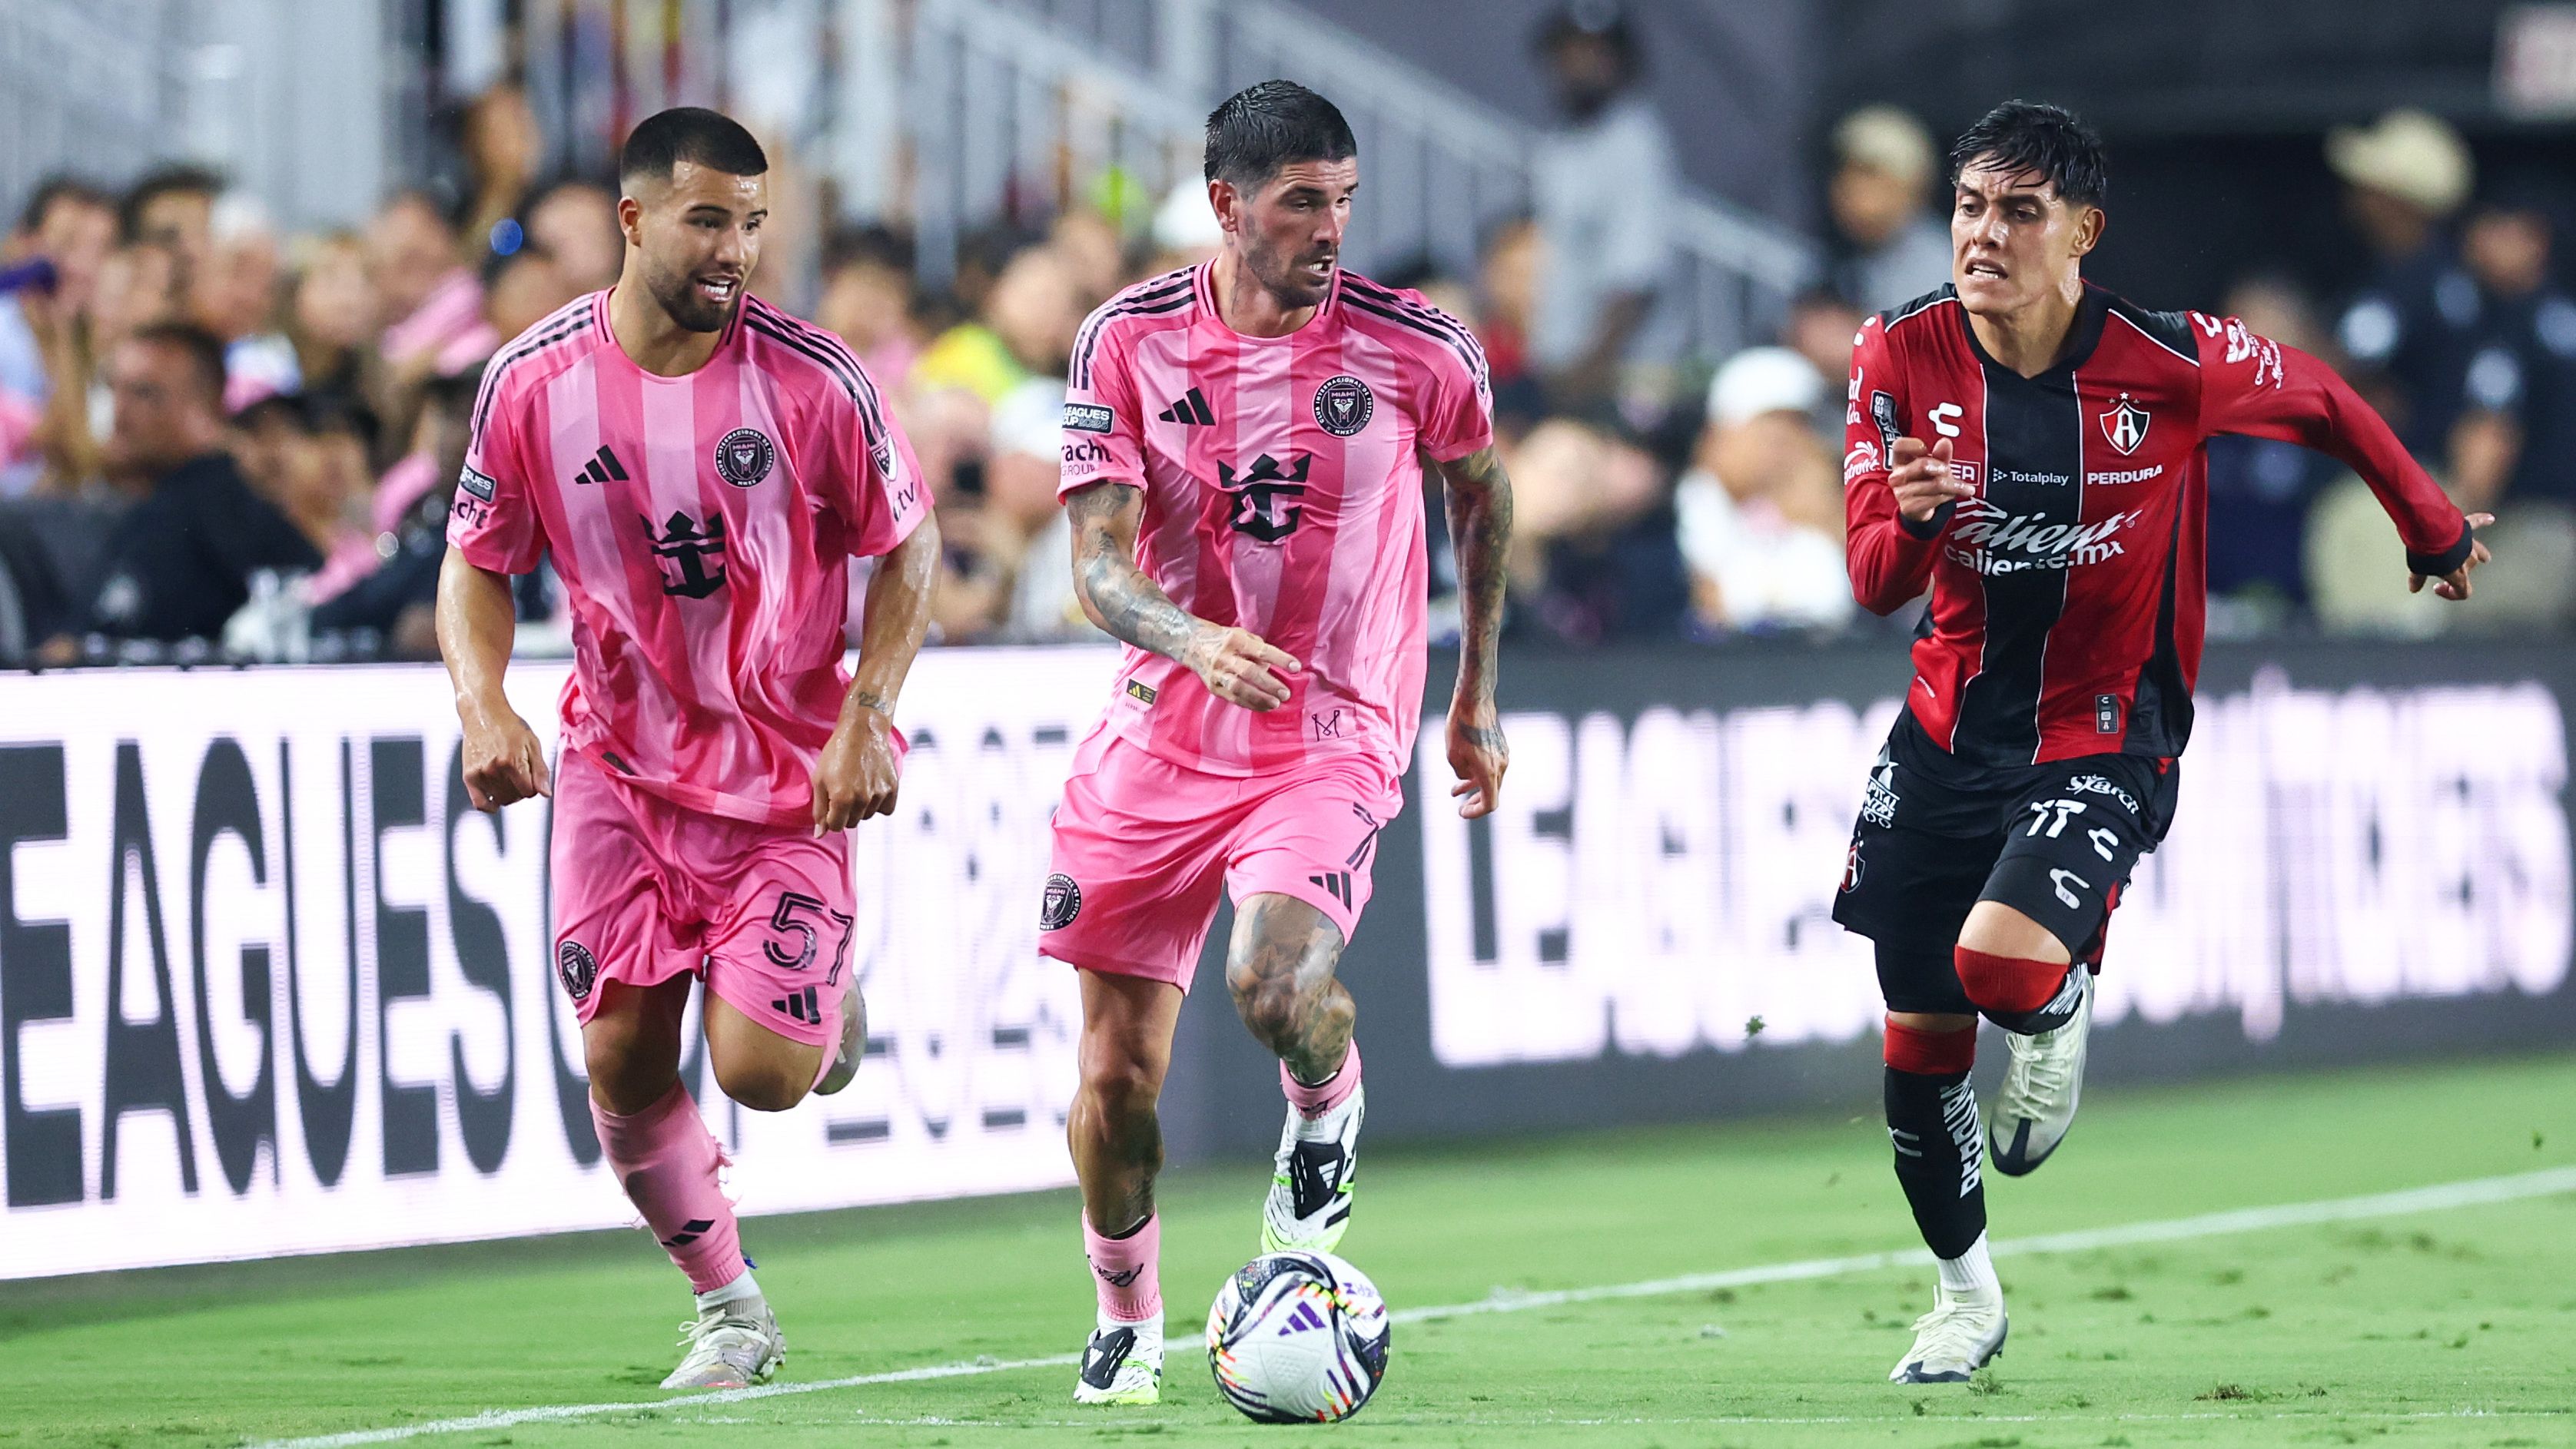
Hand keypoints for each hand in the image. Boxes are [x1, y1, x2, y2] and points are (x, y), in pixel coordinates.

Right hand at [460, 709, 549, 810]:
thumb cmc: (511, 727)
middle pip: (515, 797)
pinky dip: (489, 806)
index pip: (529, 792)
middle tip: (518, 774)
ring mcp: (480, 774)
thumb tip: (545, 794)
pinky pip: (480, 804)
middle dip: (521, 790)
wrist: (483, 714)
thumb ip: (540, 771)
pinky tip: (495, 801)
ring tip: (507, 778)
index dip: (533, 786)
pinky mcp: (468, 776)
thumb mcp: (532, 744)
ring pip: (500, 800)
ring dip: (507, 794)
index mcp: (512, 762)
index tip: (530, 775)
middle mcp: (494, 770)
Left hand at [812, 706, 900, 831]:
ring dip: (861, 807)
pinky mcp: (892, 788)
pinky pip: (886, 809)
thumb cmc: (837, 753)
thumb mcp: (819, 779)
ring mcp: (879, 794)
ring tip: (858, 785)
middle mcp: (862, 800)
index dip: (830, 817)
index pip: (835, 826)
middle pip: (852, 823)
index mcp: (841, 798)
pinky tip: (872, 789)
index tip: (831, 804)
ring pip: (868, 816)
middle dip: (845, 812)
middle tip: (843, 791)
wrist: (862, 731)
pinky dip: (879, 804)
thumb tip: (820, 834)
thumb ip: (819, 809)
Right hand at [1184, 623, 1299, 710]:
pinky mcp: (1213, 687)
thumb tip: (1272, 666)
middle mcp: (1225, 656)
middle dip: (1269, 684)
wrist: (1192, 644)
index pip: (1261, 651)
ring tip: (1275, 703)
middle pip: (1249, 672)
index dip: (1280, 659)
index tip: (1296, 667)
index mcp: (1235, 640)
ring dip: (1259, 698)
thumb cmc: (1224, 639)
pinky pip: (1233, 698)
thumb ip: (1258, 648)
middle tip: (1285, 693)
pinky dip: (1250, 704)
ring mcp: (1217, 673)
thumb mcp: (1241, 635)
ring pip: (1239, 687)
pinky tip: (1263, 707)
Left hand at [1446, 696, 1507, 818]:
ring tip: (1455, 790)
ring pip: (1490, 779)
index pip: (1490, 803)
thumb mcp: (1452, 755)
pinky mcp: (1501, 747)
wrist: (1474, 701)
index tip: (1461, 812)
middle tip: (1461, 807)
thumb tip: (1466, 777)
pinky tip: (1464, 771)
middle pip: (1491, 793)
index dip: (1476, 813)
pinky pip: (1491, 767)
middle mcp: (1500, 765)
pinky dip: (1479, 774)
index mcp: (1489, 771)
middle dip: (1474, 802)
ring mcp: (1503, 755)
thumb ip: (1461, 773)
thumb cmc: (1460, 727)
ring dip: (1474, 786)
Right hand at [1889, 436, 1972, 523]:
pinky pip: (1934, 498)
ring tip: (1961, 487)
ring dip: (1952, 485)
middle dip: (1942, 467)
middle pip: (1922, 464)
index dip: (1912, 445)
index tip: (1925, 448)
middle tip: (1949, 471)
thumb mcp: (1936, 465)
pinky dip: (1947, 496)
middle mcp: (1896, 476)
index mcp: (1900, 460)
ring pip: (1934, 484)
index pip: (1899, 446)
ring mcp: (1901, 493)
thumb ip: (1940, 454)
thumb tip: (1945, 442)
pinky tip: (1951, 495)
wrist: (1920, 508)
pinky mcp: (1908, 507)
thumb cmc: (1926, 480)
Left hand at [2410, 512, 2494, 601]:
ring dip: (2481, 555)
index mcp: (2458, 574)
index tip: (2440, 588)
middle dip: (2457, 571)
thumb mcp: (2418, 568)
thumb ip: (2417, 579)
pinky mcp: (2466, 528)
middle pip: (2466, 570)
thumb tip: (2413, 588)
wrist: (2431, 529)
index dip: (2452, 594)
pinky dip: (2483, 521)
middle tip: (2446, 569)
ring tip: (2486, 558)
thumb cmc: (2427, 551)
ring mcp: (2469, 544)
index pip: (2463, 591)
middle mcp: (2468, 560)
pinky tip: (2489, 519)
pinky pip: (2477, 523)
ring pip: (2478, 552)